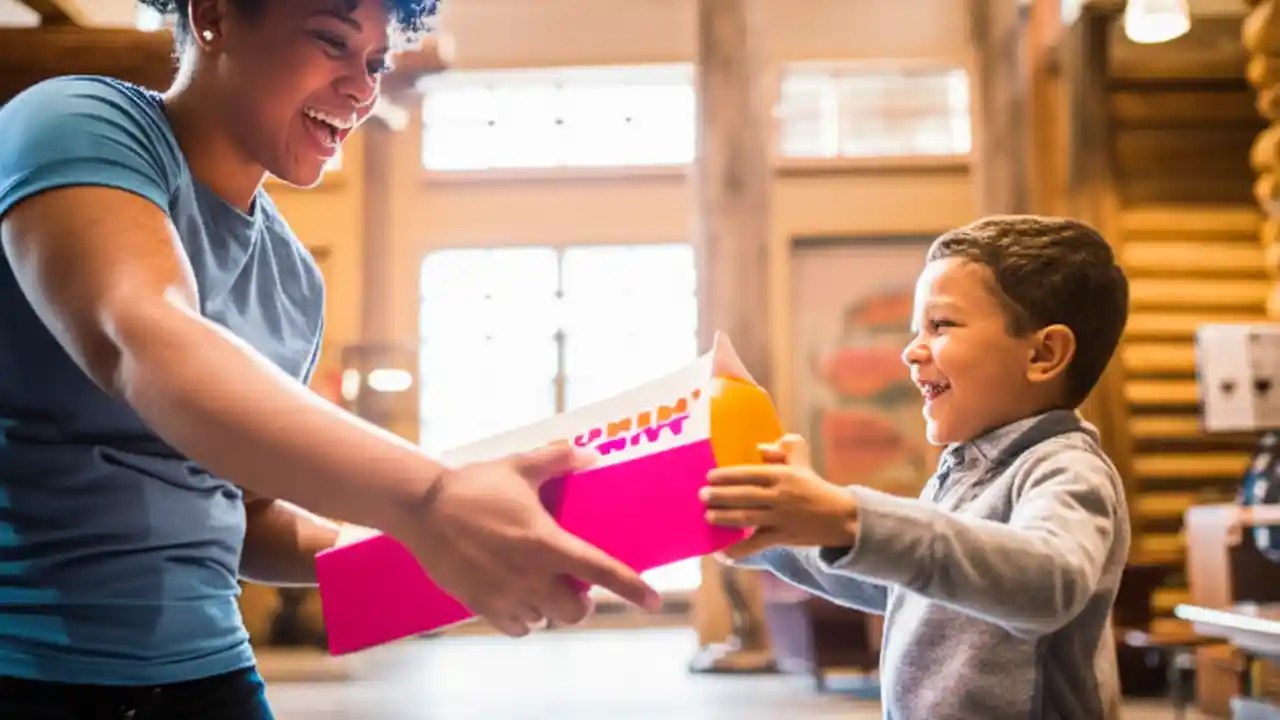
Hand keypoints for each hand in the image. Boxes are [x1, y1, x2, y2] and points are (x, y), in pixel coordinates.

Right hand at [400, 444, 661, 636]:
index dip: (632, 588)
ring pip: (546, 619)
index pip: (600, 571)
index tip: (655, 600)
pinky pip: (517, 627)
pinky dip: (524, 618)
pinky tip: (518, 595)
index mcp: (545, 542)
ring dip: (550, 607)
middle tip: (574, 583)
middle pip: (576, 611)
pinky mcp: (481, 605)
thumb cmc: (474, 486)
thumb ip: (558, 459)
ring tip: (540, 583)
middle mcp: (529, 575)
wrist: (422, 509)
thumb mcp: (519, 466)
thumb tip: (591, 453)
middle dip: (582, 601)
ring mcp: (505, 594)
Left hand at [702, 434, 858, 560]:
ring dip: (725, 518)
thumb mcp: (802, 461)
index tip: (709, 476)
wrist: (840, 517)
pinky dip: (739, 550)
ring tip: (707, 516)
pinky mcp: (782, 538)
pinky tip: (722, 553)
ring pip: (747, 518)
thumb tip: (759, 447)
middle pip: (745, 496)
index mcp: (783, 475)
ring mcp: (781, 518)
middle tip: (702, 496)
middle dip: (720, 496)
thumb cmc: (815, 486)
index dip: (728, 475)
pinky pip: (757, 544)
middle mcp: (780, 496)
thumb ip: (784, 447)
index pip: (750, 474)